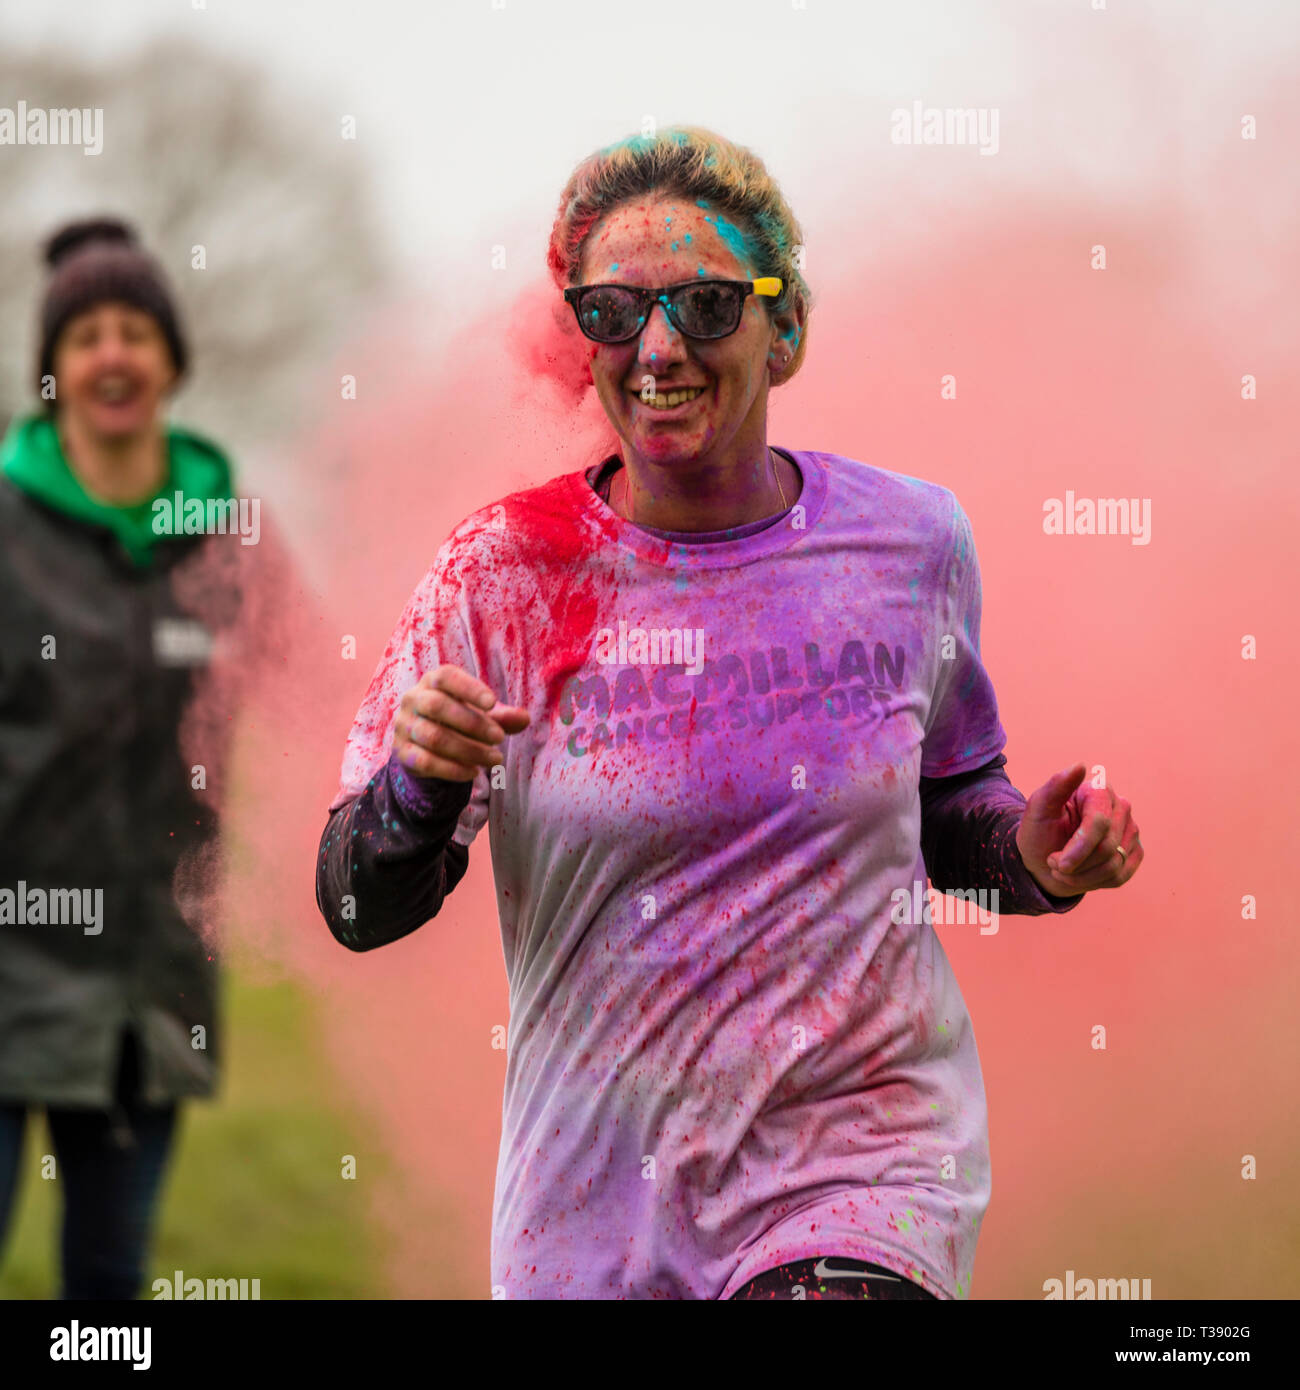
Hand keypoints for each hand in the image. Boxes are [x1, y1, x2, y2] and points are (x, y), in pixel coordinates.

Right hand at [392, 665, 530, 783]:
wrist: (424, 745)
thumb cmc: (458, 720)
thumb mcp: (481, 714)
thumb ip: (502, 717)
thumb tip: (525, 719)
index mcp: (432, 681)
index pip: (446, 677)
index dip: (468, 688)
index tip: (492, 703)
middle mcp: (413, 699)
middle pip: (437, 706)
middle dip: (472, 723)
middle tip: (500, 738)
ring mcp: (404, 726)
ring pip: (434, 737)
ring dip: (468, 750)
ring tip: (495, 759)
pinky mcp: (402, 752)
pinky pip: (425, 761)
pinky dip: (452, 769)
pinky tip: (473, 772)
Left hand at [1015, 762, 1143, 897]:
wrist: (1042, 858)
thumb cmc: (1039, 831)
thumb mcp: (1038, 809)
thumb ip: (1056, 787)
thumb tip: (1079, 766)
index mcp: (1098, 790)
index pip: (1098, 823)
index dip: (1078, 848)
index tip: (1055, 862)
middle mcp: (1120, 807)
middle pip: (1107, 847)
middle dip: (1076, 863)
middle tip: (1054, 863)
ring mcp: (1131, 830)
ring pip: (1114, 865)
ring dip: (1082, 876)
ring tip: (1063, 870)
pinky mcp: (1134, 852)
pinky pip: (1120, 876)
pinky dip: (1093, 882)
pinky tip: (1080, 874)